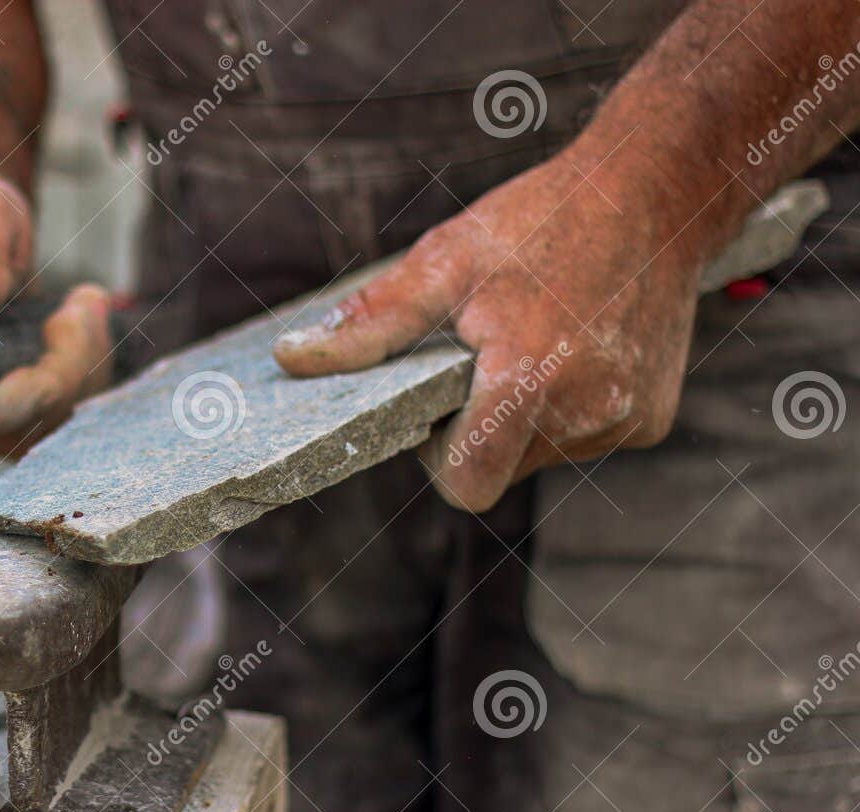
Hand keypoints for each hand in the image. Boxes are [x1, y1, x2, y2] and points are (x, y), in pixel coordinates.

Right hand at [0, 173, 111, 454]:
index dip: (19, 390)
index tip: (62, 327)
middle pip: (7, 423)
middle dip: (66, 371)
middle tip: (86, 302)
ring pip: (39, 425)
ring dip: (83, 368)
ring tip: (86, 303)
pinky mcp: (2, 407)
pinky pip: (54, 415)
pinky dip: (84, 374)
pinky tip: (86, 322)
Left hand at [271, 152, 705, 511]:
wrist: (659, 189)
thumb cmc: (542, 220)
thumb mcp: (444, 260)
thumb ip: (373, 323)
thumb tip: (292, 359)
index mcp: (529, 379)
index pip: (465, 482)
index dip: (440, 452)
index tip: (440, 400)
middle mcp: (587, 413)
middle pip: (497, 468)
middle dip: (478, 426)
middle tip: (484, 353)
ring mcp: (626, 423)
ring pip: (538, 455)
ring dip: (522, 414)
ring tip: (535, 338)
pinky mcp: (653, 422)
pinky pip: (584, 438)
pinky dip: (569, 406)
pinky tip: (577, 345)